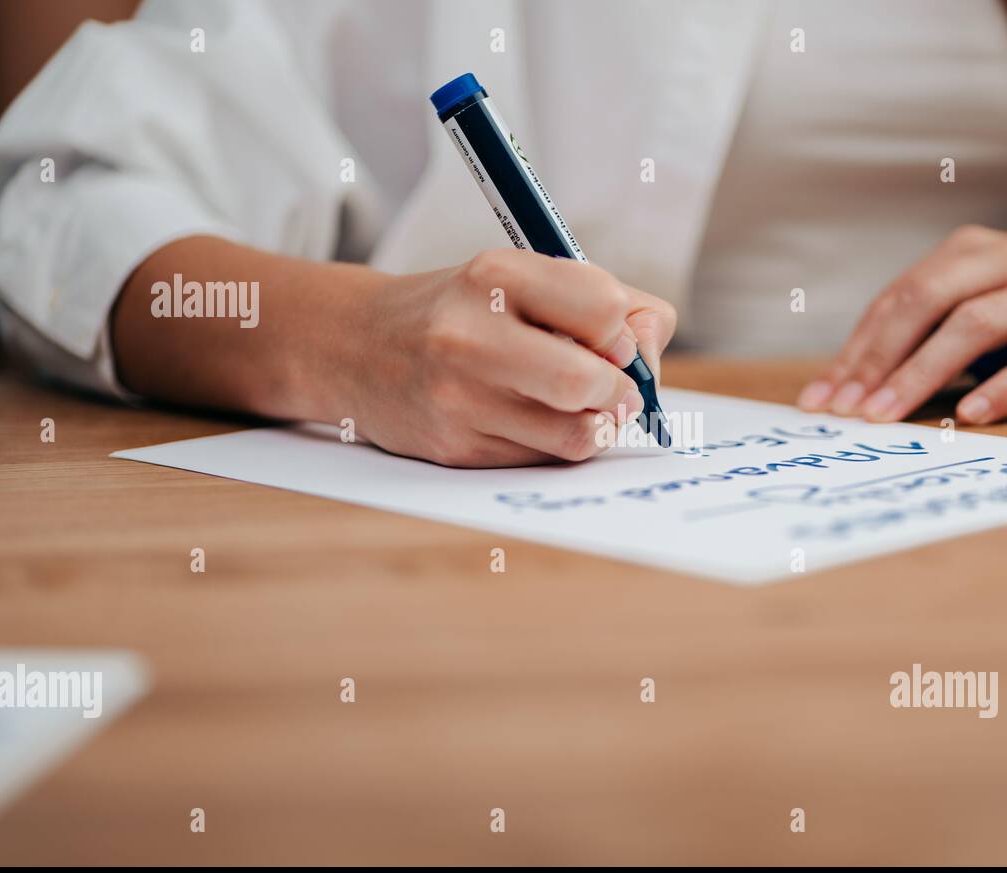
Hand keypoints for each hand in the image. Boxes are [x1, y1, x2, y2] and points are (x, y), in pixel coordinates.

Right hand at [337, 249, 676, 466]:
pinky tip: (534, 422)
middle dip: (621, 392)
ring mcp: (459, 400)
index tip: (609, 340)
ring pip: (576, 436)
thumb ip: (607, 303)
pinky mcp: (456, 450)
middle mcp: (470, 337)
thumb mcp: (525, 277)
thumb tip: (649, 356)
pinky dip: (556, 446)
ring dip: (596, 426)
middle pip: (590, 383)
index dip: (623, 333)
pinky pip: (543, 461)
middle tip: (615, 390)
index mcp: (496, 276)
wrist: (357, 347)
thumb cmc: (466, 311)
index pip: (605, 310)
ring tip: (582, 408)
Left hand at [797, 225, 1006, 424]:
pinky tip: (970, 417)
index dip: (855, 349)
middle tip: (841, 410)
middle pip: (924, 302)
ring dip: (921, 373)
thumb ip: (944, 334)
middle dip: (875, 359)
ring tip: (885, 417)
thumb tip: (869, 388)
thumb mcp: (998, 310)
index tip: (819, 397)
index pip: (898, 299)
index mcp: (974, 253)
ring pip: (974, 325)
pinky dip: (1005, 386)